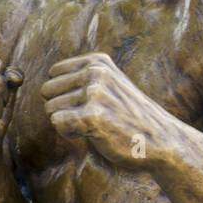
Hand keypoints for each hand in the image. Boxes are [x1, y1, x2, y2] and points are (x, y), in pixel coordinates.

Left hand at [40, 52, 176, 167]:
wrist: (161, 140)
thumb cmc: (129, 117)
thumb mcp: (110, 85)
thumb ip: (82, 78)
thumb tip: (41, 87)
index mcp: (98, 62)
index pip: (53, 74)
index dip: (64, 94)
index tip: (88, 103)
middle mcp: (96, 72)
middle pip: (47, 91)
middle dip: (62, 108)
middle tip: (89, 117)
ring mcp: (94, 93)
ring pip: (51, 109)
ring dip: (67, 123)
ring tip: (95, 125)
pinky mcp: (92, 116)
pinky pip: (57, 123)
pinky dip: (69, 133)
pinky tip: (92, 134)